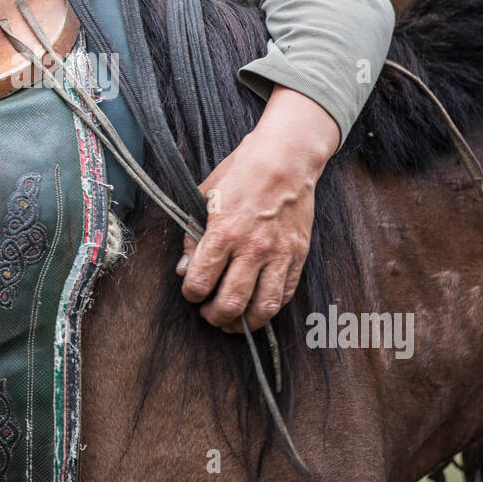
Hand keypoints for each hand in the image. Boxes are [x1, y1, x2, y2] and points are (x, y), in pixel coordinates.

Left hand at [178, 86, 339, 331]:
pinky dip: (270, 308)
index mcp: (223, 232)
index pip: (200, 282)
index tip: (191, 291)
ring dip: (244, 323)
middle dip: (214, 316)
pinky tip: (257, 308)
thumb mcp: (203, 198)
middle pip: (230, 303)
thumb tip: (184, 270)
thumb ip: (191, 237)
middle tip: (209, 314)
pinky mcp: (298, 255)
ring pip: (262, 308)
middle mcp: (252, 248)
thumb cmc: (241, 174)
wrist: (285, 158)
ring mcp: (278, 253)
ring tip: (232, 322)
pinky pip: (285, 294)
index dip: (191, 294)